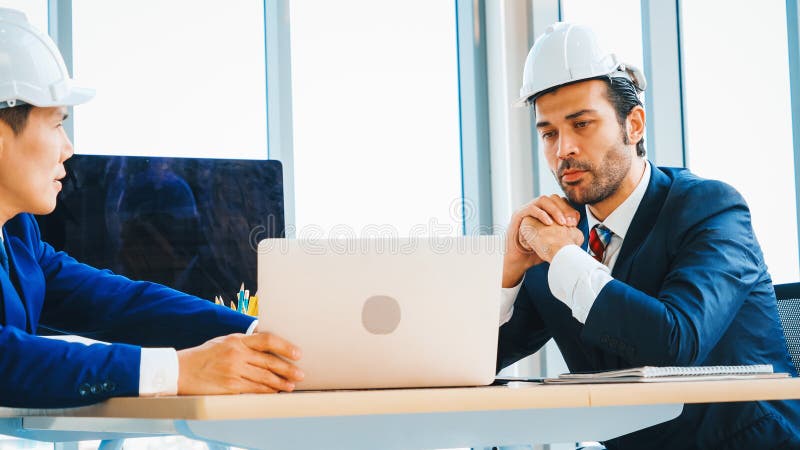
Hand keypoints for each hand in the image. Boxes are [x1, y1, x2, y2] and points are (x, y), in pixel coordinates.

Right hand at [177, 332, 302, 394]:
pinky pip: (254, 390)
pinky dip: (267, 391)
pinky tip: (275, 392)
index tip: (297, 353)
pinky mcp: (230, 386)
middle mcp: (237, 354)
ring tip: (291, 385)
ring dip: (280, 383)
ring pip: (264, 378)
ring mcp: (234, 371)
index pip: (267, 340)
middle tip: (301, 374)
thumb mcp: (224, 340)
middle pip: (269, 362)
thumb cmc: (205, 355)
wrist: (181, 370)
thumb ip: (245, 341)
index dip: (285, 346)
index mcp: (237, 340)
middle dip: (288, 369)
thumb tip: (266, 338)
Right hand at [503, 195, 580, 286]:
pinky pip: (531, 208)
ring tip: (562, 223)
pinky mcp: (518, 215)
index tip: (575, 223)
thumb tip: (578, 232)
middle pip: (553, 198)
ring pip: (543, 200)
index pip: (560, 201)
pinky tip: (549, 224)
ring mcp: (526, 210)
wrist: (519, 261)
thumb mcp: (553, 242)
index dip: (569, 209)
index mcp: (544, 212)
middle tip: (570, 223)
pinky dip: (542, 214)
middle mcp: (535, 208)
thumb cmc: (536, 252)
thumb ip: (563, 234)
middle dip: (564, 208)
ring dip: (555, 210)